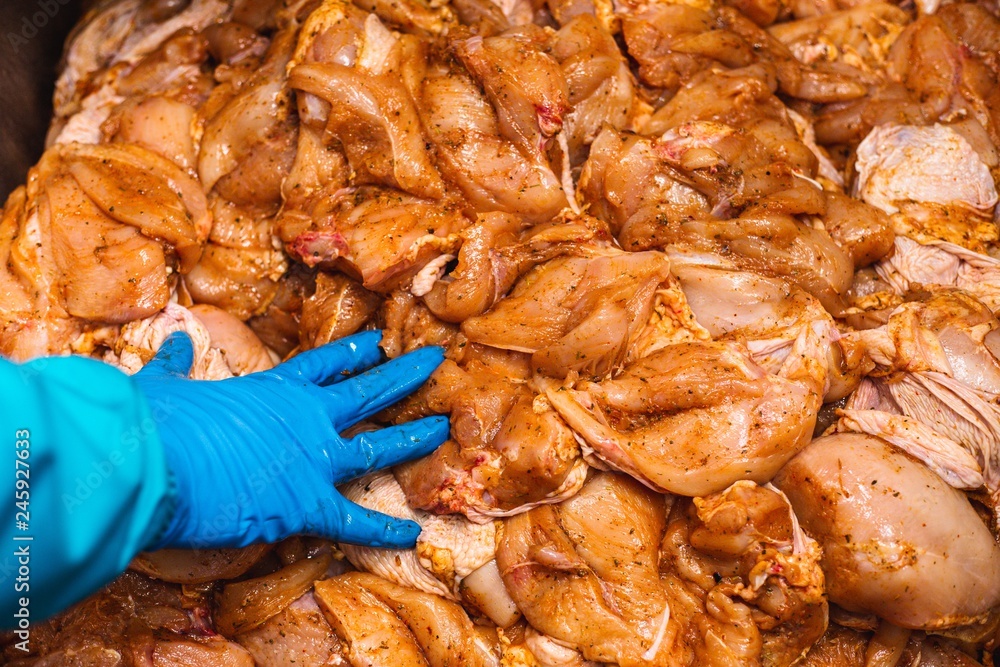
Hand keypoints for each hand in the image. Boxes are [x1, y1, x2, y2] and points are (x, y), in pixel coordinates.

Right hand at [132, 330, 446, 549]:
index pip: (325, 365)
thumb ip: (174, 364)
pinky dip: (385, 529)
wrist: (153, 463)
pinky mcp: (309, 504)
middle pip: (368, 391)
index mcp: (274, 389)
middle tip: (435, 361)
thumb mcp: (162, 384)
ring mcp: (314, 459)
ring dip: (413, 437)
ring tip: (443, 428)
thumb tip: (172, 341)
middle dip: (405, 374)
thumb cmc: (154, 423)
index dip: (354, 353)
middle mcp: (306, 418)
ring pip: (378, 446)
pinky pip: (356, 520)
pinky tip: (414, 532)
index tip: (378, 342)